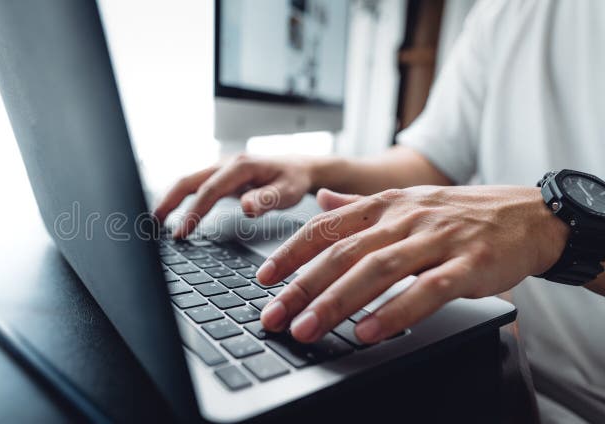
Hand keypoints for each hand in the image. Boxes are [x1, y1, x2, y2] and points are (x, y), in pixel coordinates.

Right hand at [153, 154, 315, 237]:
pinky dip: (180, 199)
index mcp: (240, 167)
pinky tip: (173, 215)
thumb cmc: (293, 180)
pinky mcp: (219, 176)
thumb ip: (267, 200)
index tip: (181, 233)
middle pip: (188, 181)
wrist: (298, 168)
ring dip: (170, 200)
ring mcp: (220, 168)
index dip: (192, 212)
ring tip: (155, 222)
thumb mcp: (288, 192)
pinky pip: (195, 186)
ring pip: (187, 182)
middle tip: (152, 225)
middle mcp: (226, 163)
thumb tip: (246, 208)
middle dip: (168, 202)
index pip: (209, 191)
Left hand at [257, 185, 569, 343]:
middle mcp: (404, 218)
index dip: (291, 252)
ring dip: (337, 303)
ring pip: (377, 270)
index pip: (327, 227)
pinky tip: (370, 331)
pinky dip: (396, 311)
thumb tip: (320, 202)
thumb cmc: (461, 214)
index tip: (265, 278)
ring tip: (308, 329)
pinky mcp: (468, 264)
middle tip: (274, 316)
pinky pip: (427, 290)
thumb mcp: (406, 201)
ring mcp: (436, 240)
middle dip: (302, 287)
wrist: (529, 215)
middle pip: (343, 253)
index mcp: (385, 204)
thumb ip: (359, 206)